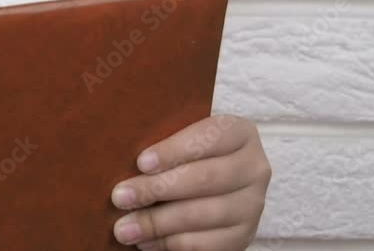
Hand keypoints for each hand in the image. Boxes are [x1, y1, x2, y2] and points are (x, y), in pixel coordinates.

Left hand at [110, 114, 270, 249]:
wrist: (215, 186)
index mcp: (239, 133)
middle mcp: (254, 168)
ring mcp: (253, 204)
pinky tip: (145, 242)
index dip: (174, 150)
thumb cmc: (186, 155)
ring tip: (124, 227)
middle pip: (204, 178)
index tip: (141, 162)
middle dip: (157, 189)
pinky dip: (172, 244)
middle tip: (120, 197)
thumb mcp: (181, 137)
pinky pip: (207, 244)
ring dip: (158, 223)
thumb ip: (161, 140)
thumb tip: (119, 156)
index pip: (209, 137)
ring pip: (203, 215)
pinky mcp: (244, 235)